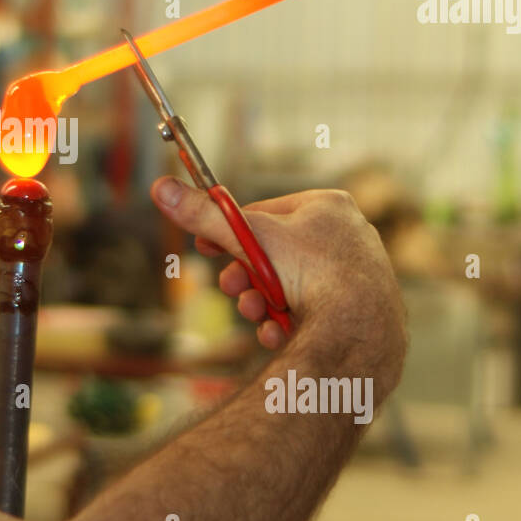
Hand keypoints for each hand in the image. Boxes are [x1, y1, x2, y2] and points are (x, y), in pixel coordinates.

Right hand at [152, 178, 406, 390]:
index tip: (205, 248)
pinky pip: (312, 311)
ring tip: (254, 313)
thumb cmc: (312, 270)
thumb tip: (160, 188)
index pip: (267, 212)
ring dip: (261, 301)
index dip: (231, 232)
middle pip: (276, 253)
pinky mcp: (360, 309)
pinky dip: (288, 322)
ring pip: (290, 286)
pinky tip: (277, 333)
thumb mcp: (248, 237)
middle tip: (230, 288)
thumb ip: (204, 216)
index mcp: (328, 206)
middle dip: (245, 275)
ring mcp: (357, 275)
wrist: (360, 327)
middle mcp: (348, 235)